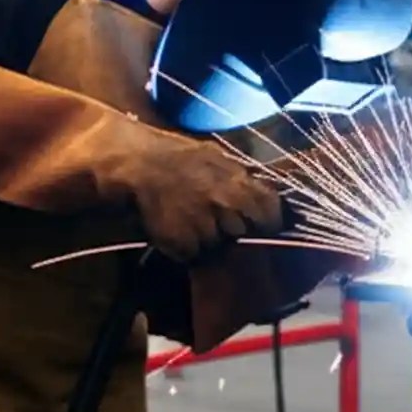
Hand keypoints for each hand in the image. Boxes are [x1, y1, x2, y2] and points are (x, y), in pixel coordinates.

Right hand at [98, 136, 283, 260]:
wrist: (140, 164)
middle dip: (235, 229)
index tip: (264, 225)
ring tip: (193, 220)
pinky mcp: (184, 244)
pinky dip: (187, 247)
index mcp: (240, 184)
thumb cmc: (181, 157)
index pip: (271, 216)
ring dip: (209, 239)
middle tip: (219, 219)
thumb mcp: (219, 158)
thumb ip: (244, 180)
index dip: (269, 222)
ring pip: (219, 246)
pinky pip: (194, 254)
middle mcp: (226, 206)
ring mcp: (205, 227)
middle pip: (244, 233)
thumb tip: (268, 196)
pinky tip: (178, 228)